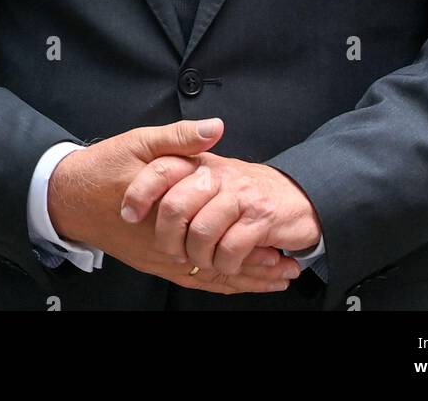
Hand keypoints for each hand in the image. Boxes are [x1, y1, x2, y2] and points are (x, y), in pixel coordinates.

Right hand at [48, 117, 301, 294]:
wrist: (66, 196)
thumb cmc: (103, 167)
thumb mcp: (141, 142)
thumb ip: (181, 137)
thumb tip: (216, 127)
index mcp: (166, 214)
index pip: (217, 237)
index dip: (250, 243)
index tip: (279, 243)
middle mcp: (163, 245)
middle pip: (216, 265)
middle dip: (254, 269)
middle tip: (288, 270)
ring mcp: (156, 258)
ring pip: (205, 276)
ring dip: (240, 281)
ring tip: (272, 280)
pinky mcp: (150, 262)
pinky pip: (187, 278)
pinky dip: (214, 282)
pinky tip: (232, 283)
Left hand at [119, 146, 322, 274]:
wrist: (298, 197)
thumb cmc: (247, 193)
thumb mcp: (211, 176)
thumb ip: (178, 177)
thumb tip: (142, 181)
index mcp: (202, 163)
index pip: (162, 169)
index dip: (140, 193)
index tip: (129, 214)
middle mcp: (219, 175)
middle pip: (176, 205)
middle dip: (169, 238)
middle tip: (174, 251)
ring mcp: (240, 195)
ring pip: (202, 233)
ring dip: (200, 256)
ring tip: (206, 258)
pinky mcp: (261, 217)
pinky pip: (230, 248)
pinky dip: (226, 263)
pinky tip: (230, 260)